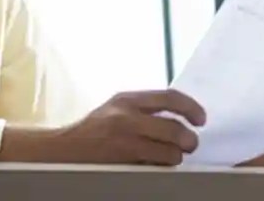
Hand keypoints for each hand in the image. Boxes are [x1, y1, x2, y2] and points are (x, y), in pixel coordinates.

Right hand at [49, 89, 206, 165]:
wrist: (62, 151)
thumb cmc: (93, 131)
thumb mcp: (116, 109)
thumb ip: (144, 109)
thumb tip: (180, 117)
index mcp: (127, 99)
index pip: (170, 97)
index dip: (191, 108)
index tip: (201, 120)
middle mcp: (127, 115)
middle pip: (174, 127)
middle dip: (189, 139)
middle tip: (191, 145)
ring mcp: (124, 139)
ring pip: (169, 149)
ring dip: (176, 156)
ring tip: (173, 157)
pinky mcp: (122, 159)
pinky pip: (155, 164)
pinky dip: (162, 165)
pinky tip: (158, 165)